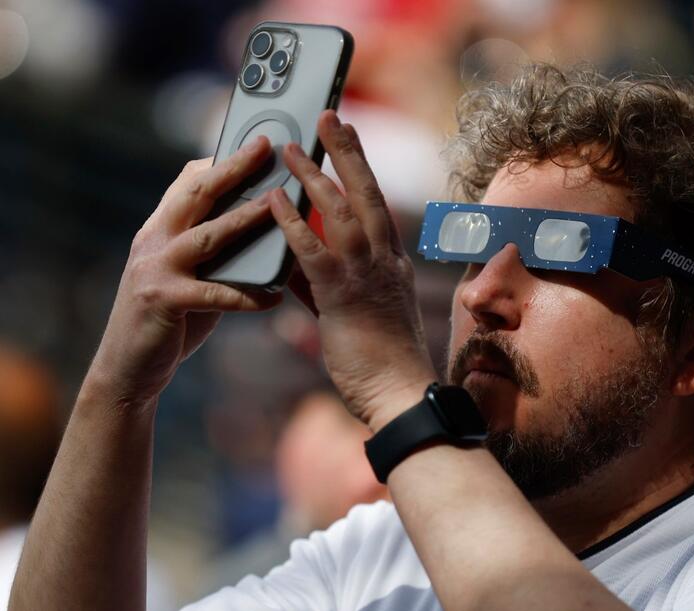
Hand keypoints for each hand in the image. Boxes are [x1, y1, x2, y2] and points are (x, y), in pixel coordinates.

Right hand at [89, 136, 282, 404]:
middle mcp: (154, 241)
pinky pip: (213, 295)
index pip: (188, 182)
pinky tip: (274, 297)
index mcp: (161, 229)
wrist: (129, 368)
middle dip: (232, 168)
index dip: (221, 160)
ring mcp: (154, 269)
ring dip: (244, 219)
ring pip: (206, 236)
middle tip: (266, 147)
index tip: (256, 140)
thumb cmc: (171, 319)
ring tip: (277, 207)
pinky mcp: (162, 301)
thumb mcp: (189, 274)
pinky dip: (246, 295)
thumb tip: (258, 222)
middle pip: (196, 195)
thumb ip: (213, 249)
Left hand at [268, 111, 436, 428]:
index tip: (349, 138)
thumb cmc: (383, 361)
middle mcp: (385, 261)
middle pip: (367, 193)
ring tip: (292, 147)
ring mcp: (367, 275)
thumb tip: (298, 268)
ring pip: (342, 212)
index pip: (377, 205)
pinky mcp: (343, 296)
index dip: (361, 168)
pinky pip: (315, 250)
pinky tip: (275, 199)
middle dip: (347, 151)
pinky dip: (293, 222)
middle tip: (329, 115)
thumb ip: (328, 284)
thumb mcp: (360, 314)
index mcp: (392, 264)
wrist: (399, 393)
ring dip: (315, 175)